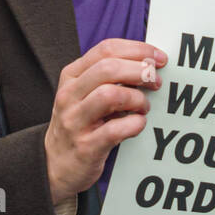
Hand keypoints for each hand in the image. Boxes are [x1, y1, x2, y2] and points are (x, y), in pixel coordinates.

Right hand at [43, 39, 166, 204]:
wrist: (55, 165)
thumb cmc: (78, 123)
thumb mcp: (83, 93)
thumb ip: (108, 76)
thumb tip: (148, 62)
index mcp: (71, 76)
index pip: (106, 49)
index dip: (138, 49)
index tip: (159, 57)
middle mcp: (69, 95)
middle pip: (109, 68)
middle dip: (141, 71)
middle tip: (156, 82)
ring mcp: (75, 121)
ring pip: (111, 95)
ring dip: (137, 99)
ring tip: (143, 107)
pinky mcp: (86, 146)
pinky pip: (116, 129)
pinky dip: (135, 124)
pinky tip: (138, 124)